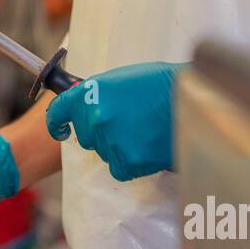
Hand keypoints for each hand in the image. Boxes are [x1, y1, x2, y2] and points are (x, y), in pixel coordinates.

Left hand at [45, 61, 186, 181]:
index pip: (59, 112)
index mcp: (90, 93)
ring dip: (121, 146)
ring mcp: (110, 140)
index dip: (58, 123)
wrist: (192, 100)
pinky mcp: (128, 161)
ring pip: (106, 152)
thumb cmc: (161, 84)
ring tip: (145, 130)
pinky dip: (133, 162)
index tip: (62, 129)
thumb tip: (83, 105)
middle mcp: (95, 117)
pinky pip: (121, 168)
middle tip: (129, 122)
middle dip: (103, 132)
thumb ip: (98, 94)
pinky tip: (149, 146)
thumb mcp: (121, 80)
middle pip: (88, 136)